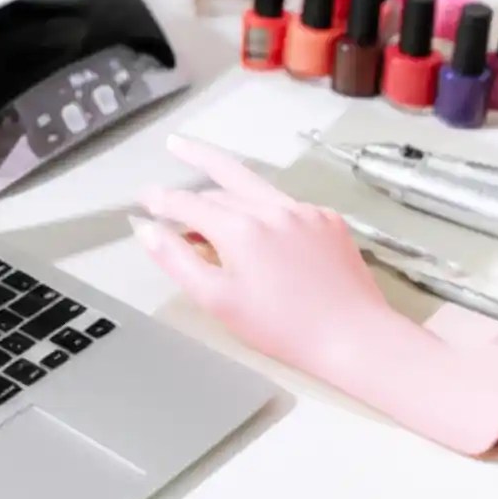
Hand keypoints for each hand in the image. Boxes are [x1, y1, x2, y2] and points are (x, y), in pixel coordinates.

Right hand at [132, 135, 387, 363]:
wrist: (353, 336)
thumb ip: (177, 260)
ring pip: (255, 187)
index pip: (188, 203)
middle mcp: (272, 209)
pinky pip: (286, 204)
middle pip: (221, 187)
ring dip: (226, 182)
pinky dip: (265, 208)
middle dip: (192, 183)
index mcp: (241, 229)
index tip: (144, 196)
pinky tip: (259, 222)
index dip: (161, 199)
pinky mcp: (328, 218)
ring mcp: (304, 210)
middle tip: (171, 174)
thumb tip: (147, 230)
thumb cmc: (282, 327)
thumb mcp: (218, 300)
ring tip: (203, 162)